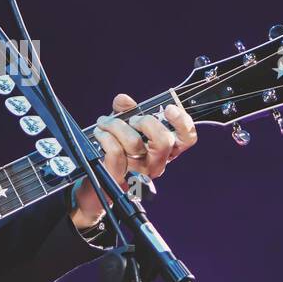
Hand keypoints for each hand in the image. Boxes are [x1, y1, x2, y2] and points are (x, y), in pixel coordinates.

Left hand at [70, 94, 198, 227]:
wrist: (96, 181)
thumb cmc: (115, 150)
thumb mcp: (123, 125)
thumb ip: (126, 110)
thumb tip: (124, 100)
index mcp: (165, 150)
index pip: (187, 139)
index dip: (183, 123)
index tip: (169, 109)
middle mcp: (156, 164)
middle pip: (164, 141)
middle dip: (145, 122)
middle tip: (132, 119)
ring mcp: (139, 174)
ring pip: (134, 143)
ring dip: (115, 125)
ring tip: (105, 123)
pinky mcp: (120, 179)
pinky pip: (116, 152)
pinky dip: (105, 136)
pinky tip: (100, 134)